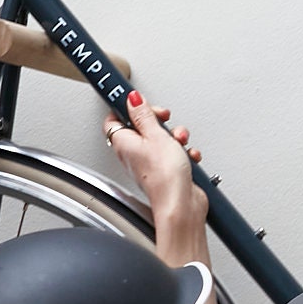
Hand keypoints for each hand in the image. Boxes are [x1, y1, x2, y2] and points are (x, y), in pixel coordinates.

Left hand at [105, 91, 205, 233]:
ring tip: (179, 141)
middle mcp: (134, 154)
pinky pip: (174, 154)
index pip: (114, 119)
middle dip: (158, 120)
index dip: (126, 107)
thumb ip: (144, 115)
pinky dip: (183, 152)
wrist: (181, 205)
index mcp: (124, 143)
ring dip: (174, 137)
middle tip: (163, 118)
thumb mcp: (156, 135)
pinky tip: (188, 156)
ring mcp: (150, 163)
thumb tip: (132, 99)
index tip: (138, 99)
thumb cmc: (164, 177)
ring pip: (161, 139)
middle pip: (142, 127)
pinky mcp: (167, 171)